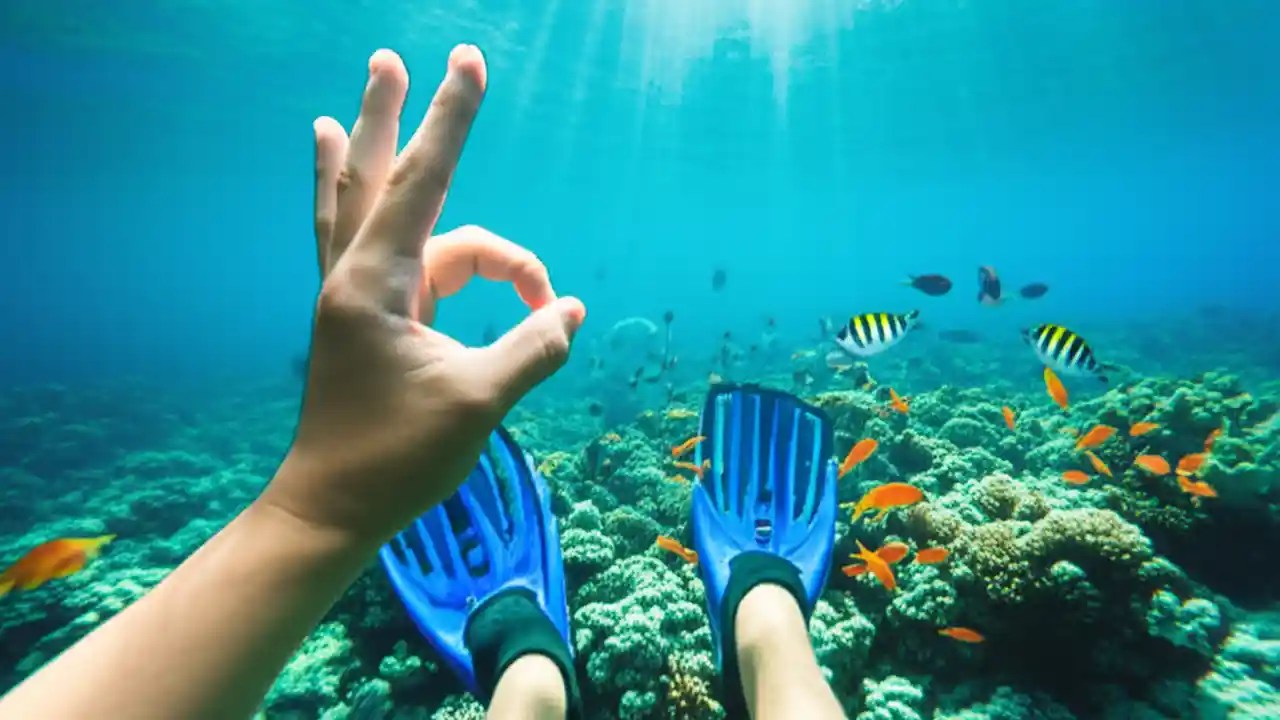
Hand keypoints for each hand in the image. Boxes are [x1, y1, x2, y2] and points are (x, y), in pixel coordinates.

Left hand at [261, 46, 584, 543]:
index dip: (452, 119)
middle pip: (371, 176)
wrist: (330, 509)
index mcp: (376, 285)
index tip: (469, 64)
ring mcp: (351, 298)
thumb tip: (569, 313)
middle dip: (389, 116)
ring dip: (364, 158)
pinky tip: (354, 192)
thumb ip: (532, 349)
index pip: (427, 182)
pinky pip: (364, 247)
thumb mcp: (479, 403)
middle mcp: (354, 278)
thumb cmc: (397, 459)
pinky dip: (362, 212)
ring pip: (362, 211)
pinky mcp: (358, 321)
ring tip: (344, 110)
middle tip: (388, 57)